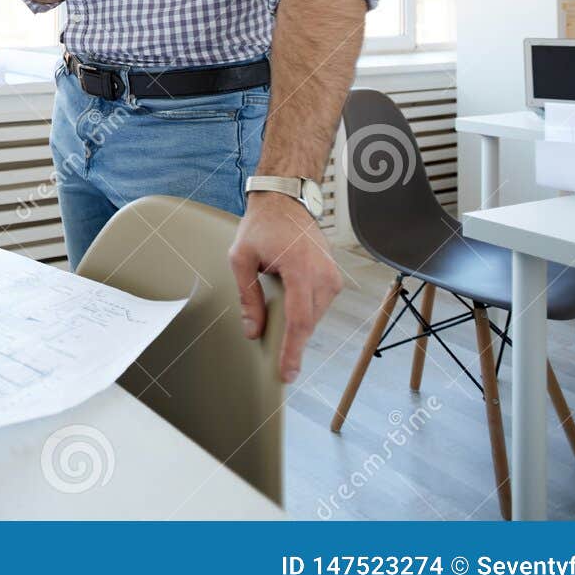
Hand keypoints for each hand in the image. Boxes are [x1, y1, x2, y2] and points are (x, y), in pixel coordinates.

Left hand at [228, 191, 342, 382]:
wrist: (285, 202)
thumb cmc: (262, 226)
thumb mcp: (241, 258)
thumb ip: (248, 296)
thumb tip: (253, 330)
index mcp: (300, 267)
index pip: (299, 319)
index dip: (292, 350)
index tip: (287, 372)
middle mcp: (322, 273)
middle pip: (308, 323)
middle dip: (292, 345)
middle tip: (278, 365)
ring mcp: (332, 276)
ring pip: (314, 317)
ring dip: (296, 327)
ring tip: (277, 326)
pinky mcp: (333, 278)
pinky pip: (318, 306)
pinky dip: (303, 314)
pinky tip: (288, 311)